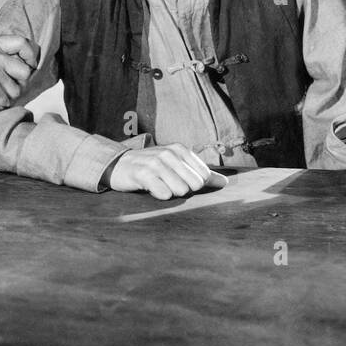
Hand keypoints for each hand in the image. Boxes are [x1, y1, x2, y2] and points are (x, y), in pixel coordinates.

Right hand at [0, 34, 38, 107]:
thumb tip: (20, 61)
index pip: (23, 43)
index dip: (31, 55)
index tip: (29, 65)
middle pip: (25, 72)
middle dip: (20, 82)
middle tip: (10, 86)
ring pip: (17, 90)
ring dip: (9, 96)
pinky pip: (6, 101)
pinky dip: (0, 104)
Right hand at [108, 144, 227, 200]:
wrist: (120, 165)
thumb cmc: (152, 168)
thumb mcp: (177, 166)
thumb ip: (202, 175)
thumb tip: (225, 183)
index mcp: (180, 149)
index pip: (204, 175)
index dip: (195, 185)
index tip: (180, 181)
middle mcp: (169, 153)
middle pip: (194, 184)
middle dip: (183, 190)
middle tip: (168, 184)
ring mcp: (155, 163)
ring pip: (180, 190)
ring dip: (170, 193)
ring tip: (159, 185)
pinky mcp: (143, 174)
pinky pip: (163, 193)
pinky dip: (159, 195)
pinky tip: (151, 189)